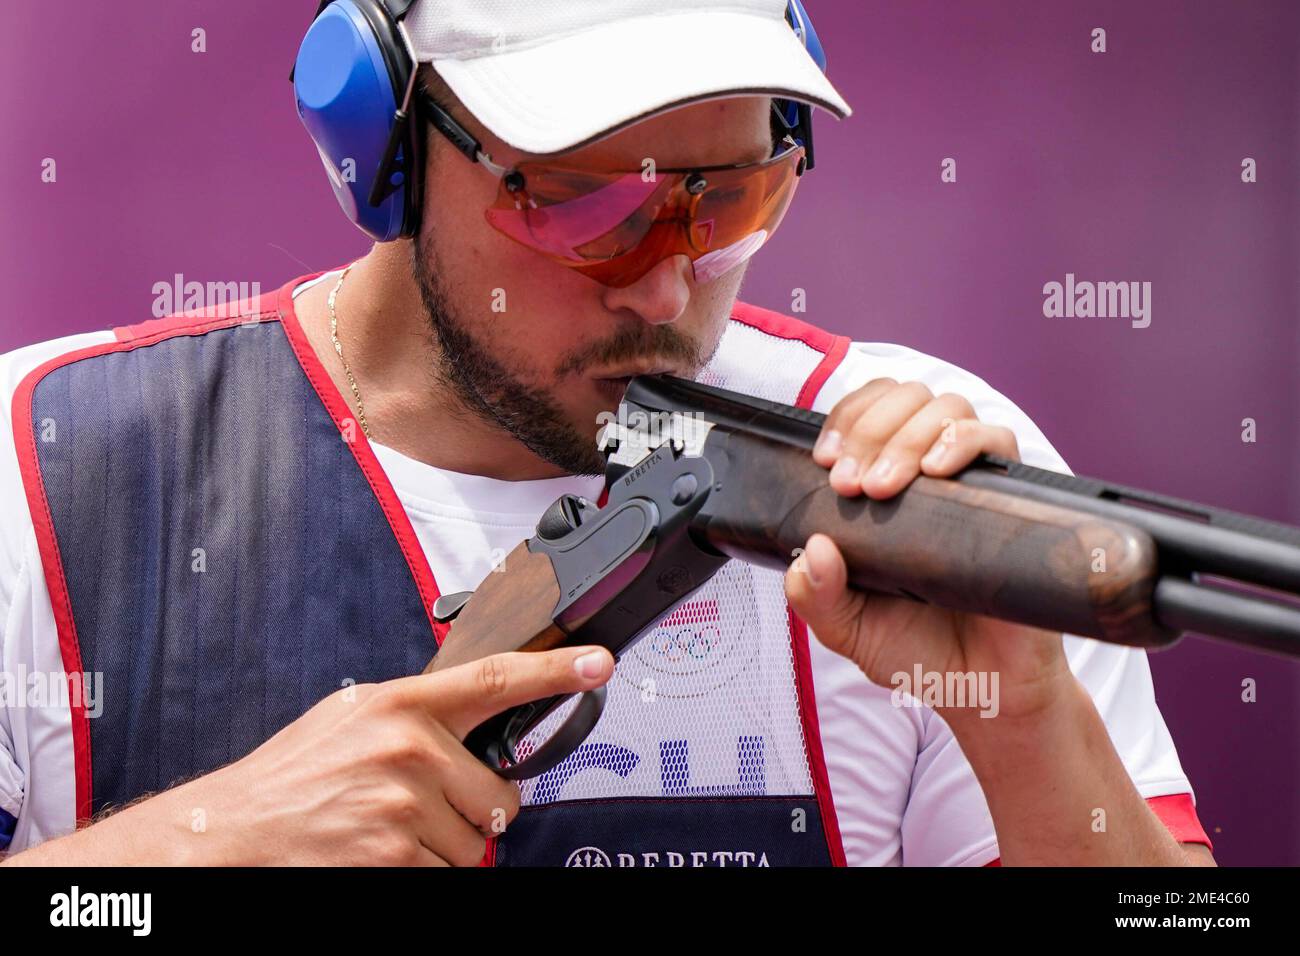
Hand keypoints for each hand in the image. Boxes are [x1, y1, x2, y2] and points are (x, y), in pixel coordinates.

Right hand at [4, 646, 613, 865]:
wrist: (227, 837)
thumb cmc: (289, 782)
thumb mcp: (351, 722)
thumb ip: (415, 717)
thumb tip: (476, 723)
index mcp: (398, 704)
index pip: (494, 678)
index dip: (555, 669)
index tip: (598, 662)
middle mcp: (407, 746)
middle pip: (500, 795)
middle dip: (473, 813)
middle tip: (419, 809)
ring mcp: (405, 803)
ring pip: (476, 842)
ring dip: (442, 848)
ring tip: (384, 830)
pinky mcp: (399, 854)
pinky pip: (449, 873)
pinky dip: (423, 873)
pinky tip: (379, 853)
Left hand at [784, 378, 1075, 726]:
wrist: (982, 694)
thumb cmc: (917, 652)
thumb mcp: (846, 629)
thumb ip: (815, 597)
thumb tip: (810, 551)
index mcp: (886, 488)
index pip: (867, 413)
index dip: (845, 421)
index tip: (825, 461)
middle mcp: (930, 475)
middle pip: (905, 400)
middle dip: (868, 430)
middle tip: (850, 485)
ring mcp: (974, 484)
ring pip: (947, 409)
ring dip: (906, 436)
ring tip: (882, 488)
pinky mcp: (1014, 502)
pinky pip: (999, 442)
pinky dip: (964, 441)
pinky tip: (937, 471)